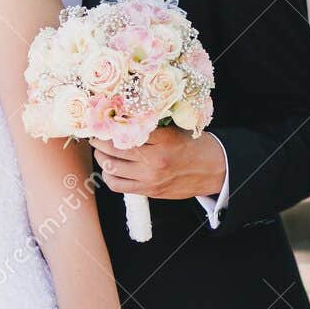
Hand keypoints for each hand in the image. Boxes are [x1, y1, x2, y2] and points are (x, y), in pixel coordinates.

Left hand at [93, 125, 224, 200]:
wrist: (214, 169)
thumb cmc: (194, 145)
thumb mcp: (176, 129)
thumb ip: (151, 126)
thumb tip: (121, 118)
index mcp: (164, 138)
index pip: (127, 128)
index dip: (110, 124)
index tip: (102, 120)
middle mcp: (155, 159)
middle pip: (114, 147)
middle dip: (99, 140)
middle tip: (95, 135)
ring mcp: (151, 177)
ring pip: (112, 166)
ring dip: (101, 157)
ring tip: (100, 150)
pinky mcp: (149, 191)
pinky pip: (118, 185)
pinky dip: (109, 176)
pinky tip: (109, 168)